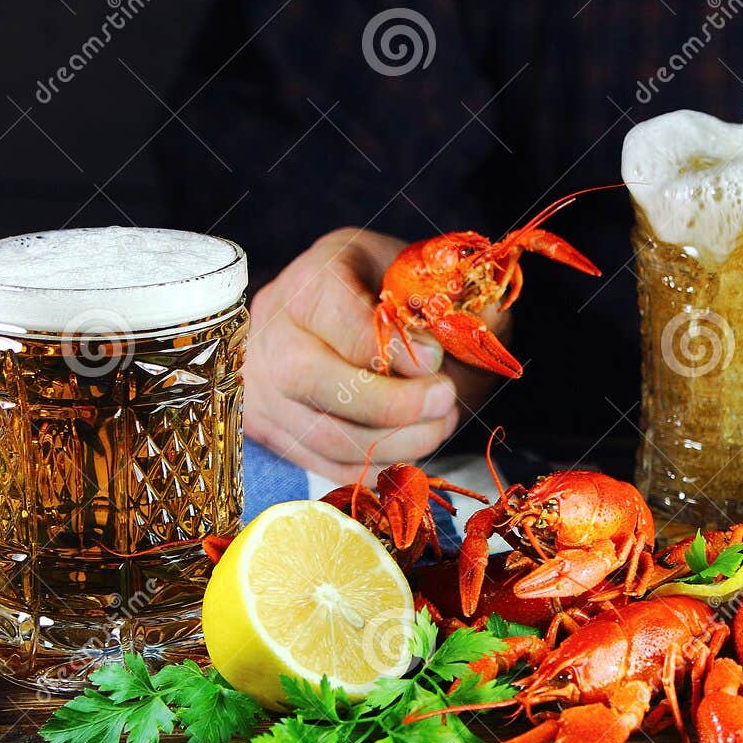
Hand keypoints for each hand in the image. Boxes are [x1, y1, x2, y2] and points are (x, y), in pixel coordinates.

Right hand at [244, 227, 503, 480]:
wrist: (339, 316)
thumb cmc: (390, 293)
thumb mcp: (423, 276)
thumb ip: (455, 299)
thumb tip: (477, 328)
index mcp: (312, 280)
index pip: (341, 320)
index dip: (397, 349)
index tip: (437, 359)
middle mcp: (274, 332)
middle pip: (317, 382)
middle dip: (393, 404)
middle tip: (445, 400)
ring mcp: (264, 388)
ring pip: (326, 434)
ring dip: (397, 442)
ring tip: (439, 423)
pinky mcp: (273, 433)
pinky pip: (328, 466)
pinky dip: (380, 465)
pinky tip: (412, 443)